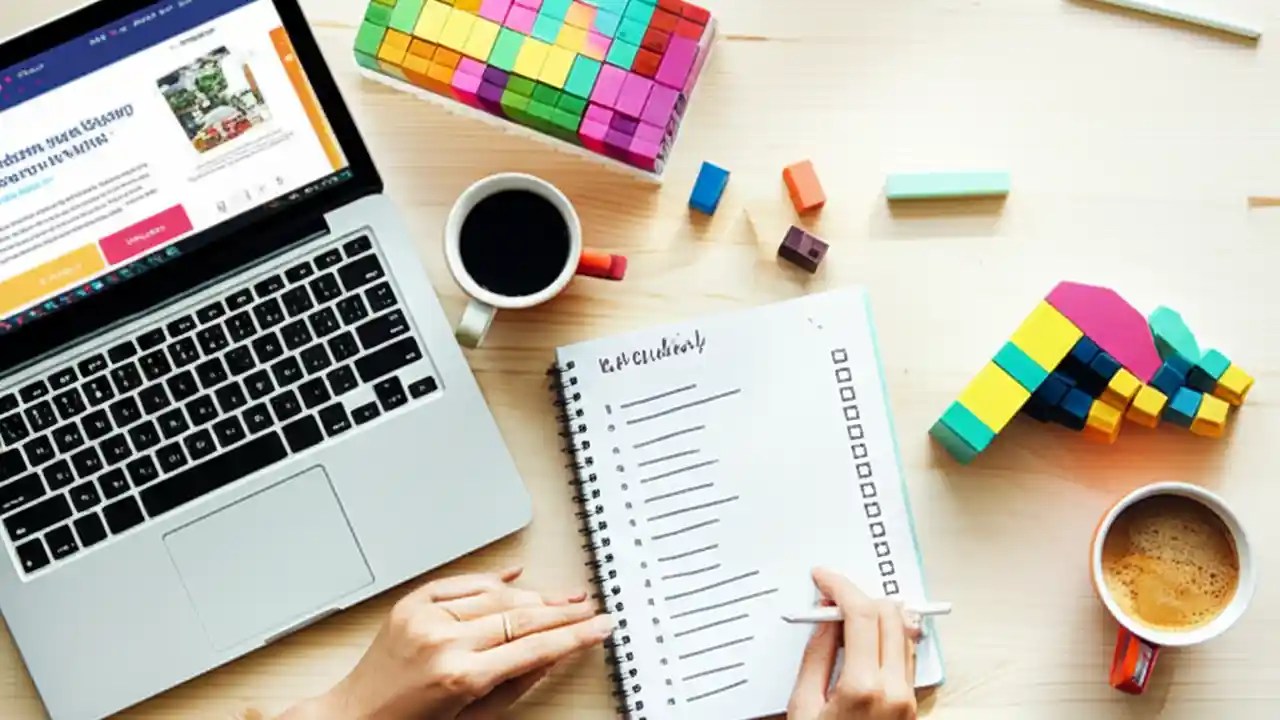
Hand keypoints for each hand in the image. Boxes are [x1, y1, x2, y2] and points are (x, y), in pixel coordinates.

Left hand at [283, 566, 613, 719]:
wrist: (354, 718)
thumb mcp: (474, 717)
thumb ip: (516, 683)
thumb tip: (553, 654)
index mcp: (461, 675)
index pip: (534, 647)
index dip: (574, 634)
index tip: (598, 626)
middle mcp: (444, 640)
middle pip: (521, 616)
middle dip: (562, 610)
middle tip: (589, 606)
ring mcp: (425, 616)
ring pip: (496, 595)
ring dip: (534, 595)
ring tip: (562, 596)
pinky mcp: (411, 603)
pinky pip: (461, 583)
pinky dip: (492, 579)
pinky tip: (516, 578)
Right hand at [787, 568, 921, 719]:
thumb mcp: (803, 705)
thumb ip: (816, 657)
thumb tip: (824, 620)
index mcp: (863, 687)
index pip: (862, 614)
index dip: (841, 587)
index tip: (824, 579)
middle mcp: (894, 690)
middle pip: (889, 615)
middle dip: (860, 597)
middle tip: (832, 598)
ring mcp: (907, 697)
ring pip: (903, 632)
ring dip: (876, 615)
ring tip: (844, 620)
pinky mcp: (911, 703)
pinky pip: (905, 654)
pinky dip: (886, 636)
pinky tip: (863, 640)